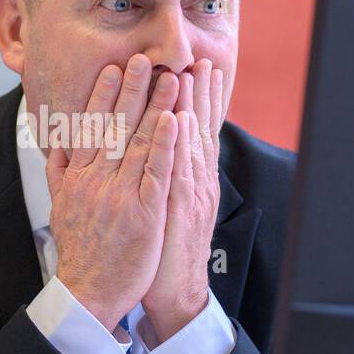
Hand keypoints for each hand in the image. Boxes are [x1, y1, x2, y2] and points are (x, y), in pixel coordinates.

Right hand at [47, 55, 178, 332]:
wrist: (89, 292)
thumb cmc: (79, 250)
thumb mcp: (59, 207)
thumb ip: (58, 173)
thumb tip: (54, 144)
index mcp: (79, 177)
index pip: (92, 127)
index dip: (103, 95)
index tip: (113, 69)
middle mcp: (97, 181)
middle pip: (116, 126)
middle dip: (131, 90)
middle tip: (143, 59)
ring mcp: (120, 195)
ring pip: (140, 142)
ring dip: (156, 108)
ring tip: (170, 79)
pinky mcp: (143, 212)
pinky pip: (156, 173)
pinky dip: (165, 145)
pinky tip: (174, 120)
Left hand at [142, 59, 222, 343]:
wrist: (172, 293)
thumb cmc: (159, 251)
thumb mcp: (160, 208)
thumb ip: (157, 178)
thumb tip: (151, 151)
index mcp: (187, 180)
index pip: (192, 132)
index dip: (196, 101)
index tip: (198, 70)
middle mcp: (192, 184)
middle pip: (197, 131)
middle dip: (200, 95)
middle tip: (201, 60)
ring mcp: (187, 196)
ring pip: (190, 145)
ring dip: (193, 109)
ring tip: (193, 76)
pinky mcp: (176, 211)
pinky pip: (177, 172)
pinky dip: (180, 146)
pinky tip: (180, 122)